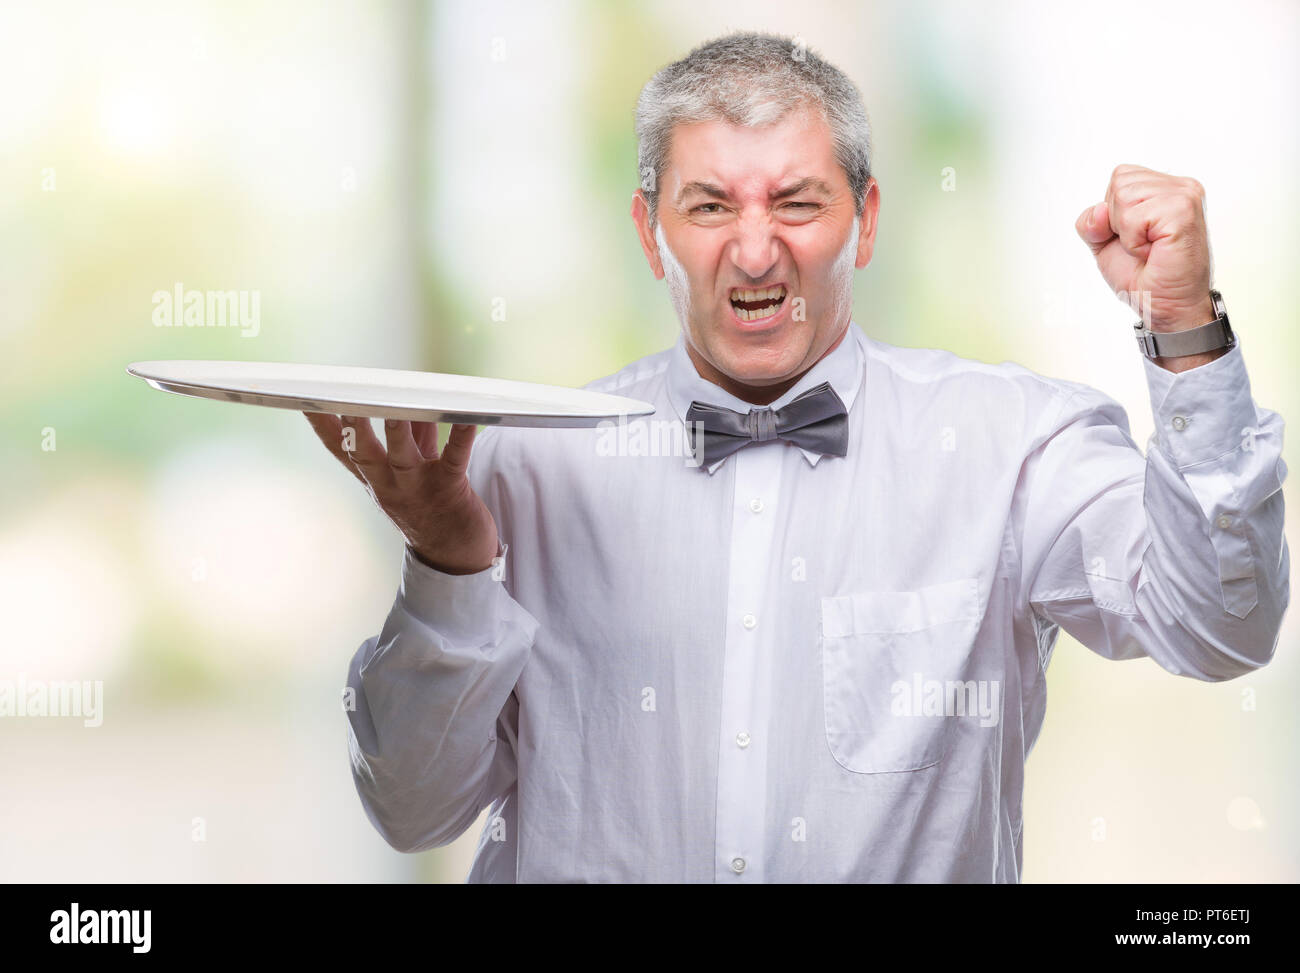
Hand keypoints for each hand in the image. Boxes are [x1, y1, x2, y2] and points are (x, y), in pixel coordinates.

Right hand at [304, 414, 499, 574]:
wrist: (454, 555)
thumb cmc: (430, 500)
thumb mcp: (411, 465)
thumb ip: (407, 430)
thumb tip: (406, 394)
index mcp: (373, 476)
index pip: (339, 448)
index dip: (321, 424)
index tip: (305, 398)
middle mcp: (389, 484)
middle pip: (363, 453)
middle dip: (353, 428)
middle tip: (345, 401)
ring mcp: (418, 488)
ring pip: (402, 457)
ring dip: (398, 432)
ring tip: (397, 409)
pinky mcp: (451, 489)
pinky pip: (455, 458)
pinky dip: (461, 438)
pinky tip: (467, 419)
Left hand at [1075, 164, 1215, 333]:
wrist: (1163, 304)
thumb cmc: (1142, 274)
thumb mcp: (1103, 242)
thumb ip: (1091, 220)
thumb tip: (1099, 210)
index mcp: (1165, 187)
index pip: (1120, 176)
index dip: (1113, 212)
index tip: (1135, 235)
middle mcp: (1179, 186)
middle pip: (1119, 182)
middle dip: (1117, 220)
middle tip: (1142, 244)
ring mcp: (1185, 195)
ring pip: (1124, 196)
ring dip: (1127, 232)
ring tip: (1148, 247)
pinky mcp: (1183, 210)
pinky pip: (1133, 216)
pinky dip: (1133, 241)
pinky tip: (1153, 251)